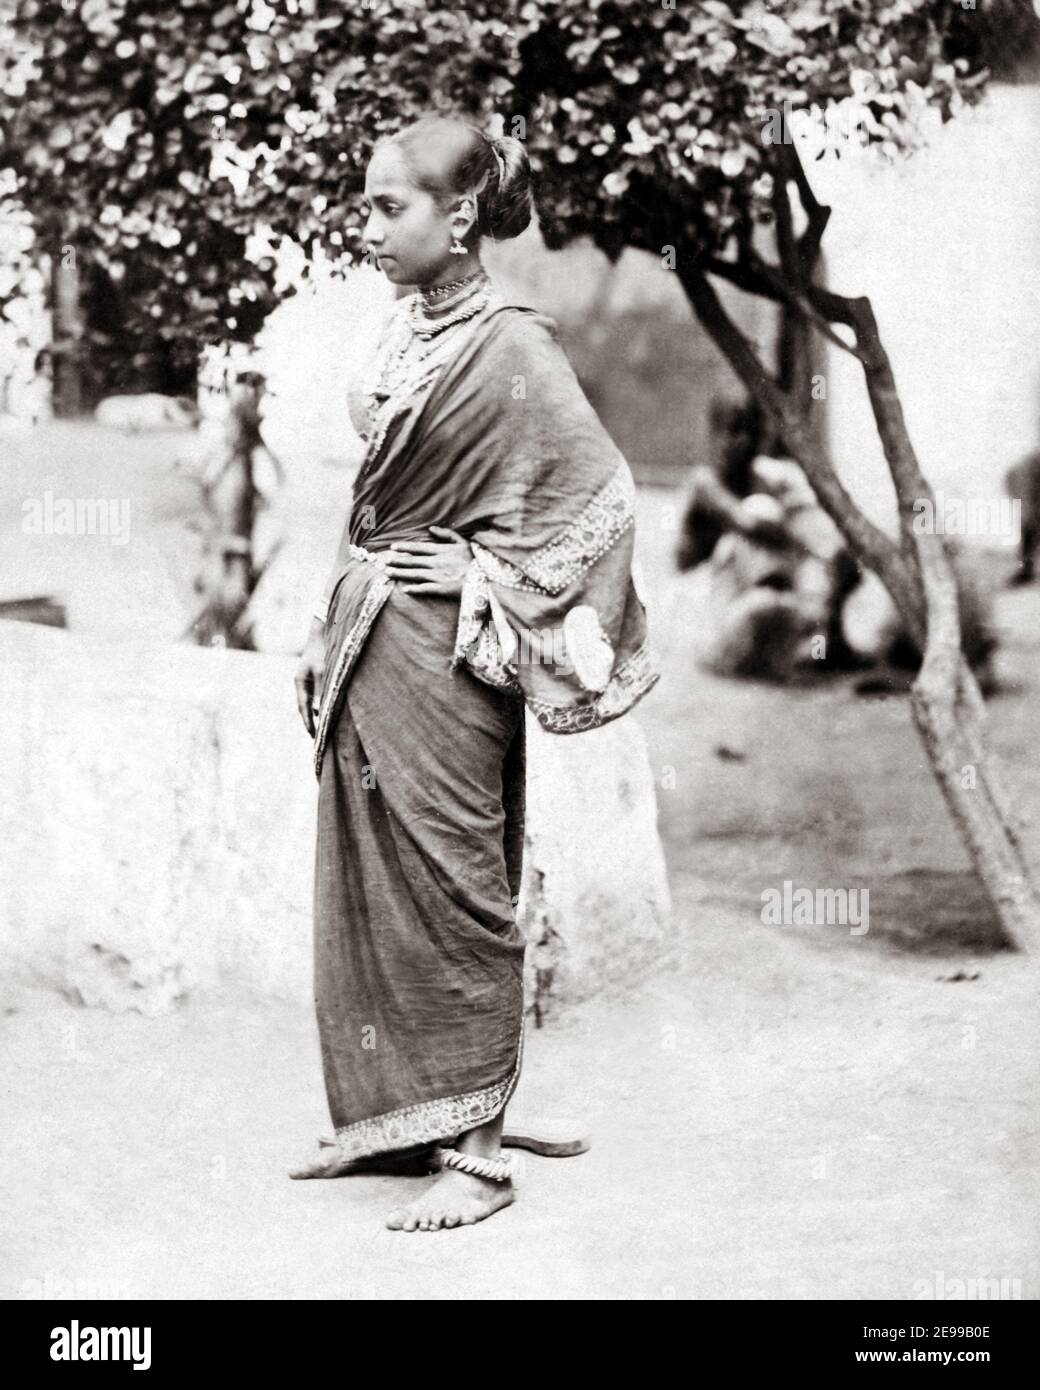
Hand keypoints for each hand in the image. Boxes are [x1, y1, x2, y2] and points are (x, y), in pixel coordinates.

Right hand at [294, 622, 324, 737]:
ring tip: (320, 730)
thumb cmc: (322, 652)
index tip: (313, 736)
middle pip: (304, 707)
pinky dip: (318, 706)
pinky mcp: (313, 678)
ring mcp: (306, 681)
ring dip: (314, 715)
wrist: (322, 634)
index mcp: (300, 683)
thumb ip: (320, 691)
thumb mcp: (322, 671)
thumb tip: (318, 711)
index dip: (308, 722)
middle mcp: (301, 683)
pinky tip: (324, 712)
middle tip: (316, 738)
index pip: (303, 708)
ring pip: (309, 702)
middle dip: (310, 722)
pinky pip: (315, 696)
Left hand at [383, 526, 472, 596]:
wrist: (486, 577)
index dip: (405, 547)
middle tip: (383, 560)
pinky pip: (426, 589)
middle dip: (397, 560)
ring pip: (415, 574)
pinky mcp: (442, 588)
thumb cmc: (475, 560)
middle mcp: (437, 563)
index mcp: (441, 551)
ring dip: (401, 573)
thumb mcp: (463, 542)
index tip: (392, 547)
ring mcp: (438, 576)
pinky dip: (415, 589)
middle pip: (413, 561)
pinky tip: (405, 590)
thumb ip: (447, 535)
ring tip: (388, 572)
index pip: (419, 548)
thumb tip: (431, 529)